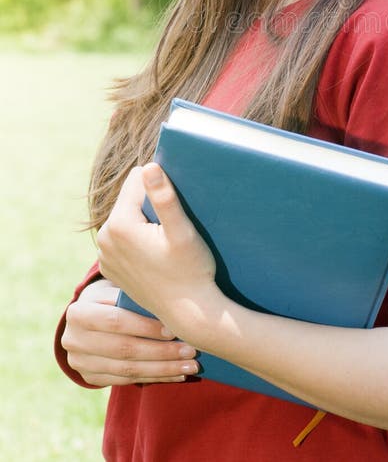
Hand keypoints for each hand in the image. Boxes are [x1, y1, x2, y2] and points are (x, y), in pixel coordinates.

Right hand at [61, 278, 199, 385]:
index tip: (175, 330)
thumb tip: (171, 302)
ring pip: (128, 369)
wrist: (87, 315)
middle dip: (161, 352)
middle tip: (191, 352)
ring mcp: (79, 363)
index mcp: (78, 312)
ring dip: (163, 369)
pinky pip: (127, 380)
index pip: (116, 322)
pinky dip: (155, 377)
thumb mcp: (115, 288)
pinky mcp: (89, 377)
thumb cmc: (112, 295)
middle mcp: (73, 340)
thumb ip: (134, 295)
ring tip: (190, 367)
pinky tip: (177, 374)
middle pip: (124, 349)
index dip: (146, 327)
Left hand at [96, 163, 219, 337]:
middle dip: (150, 204)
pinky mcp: (110, 268)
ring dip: (144, 221)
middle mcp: (103, 238)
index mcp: (119, 225)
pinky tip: (156, 256)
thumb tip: (149, 165)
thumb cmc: (191, 271)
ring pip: (126, 217)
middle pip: (130, 198)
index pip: (138, 178)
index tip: (175, 209)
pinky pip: (123, 238)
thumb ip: (164, 197)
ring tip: (165, 243)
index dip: (161, 185)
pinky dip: (138, 240)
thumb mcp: (182, 232)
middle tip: (172, 229)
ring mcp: (104, 256)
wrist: (188, 315)